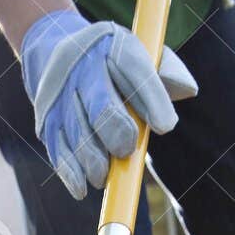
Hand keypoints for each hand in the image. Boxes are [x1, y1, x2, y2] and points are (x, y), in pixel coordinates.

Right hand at [20, 10, 196, 198]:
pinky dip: (71, 174)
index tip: (165, 125)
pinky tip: (82, 188)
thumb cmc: (110, 61)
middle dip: (118, 135)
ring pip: (79, 137)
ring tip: (104, 174)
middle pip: (102, 108)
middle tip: (126, 150)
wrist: (52, 45)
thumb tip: (188, 90)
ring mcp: (60, 95)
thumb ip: (165, 72)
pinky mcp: (45, 118)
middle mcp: (83, 69)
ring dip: (95, 164)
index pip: (135, 71)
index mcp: (113, 48)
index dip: (151, 100)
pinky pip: (58, 150)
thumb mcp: (138, 53)